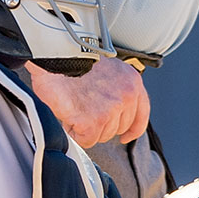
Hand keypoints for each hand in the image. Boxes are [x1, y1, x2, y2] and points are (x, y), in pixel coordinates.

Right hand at [24, 57, 151, 148]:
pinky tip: (69, 116)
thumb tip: (112, 111)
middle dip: (101, 125)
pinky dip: (75, 132)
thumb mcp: (108, 70)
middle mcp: (126, 95)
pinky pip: (87, 140)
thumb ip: (116, 89)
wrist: (57, 56)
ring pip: (103, 135)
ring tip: (75, 108)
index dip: (133, 129)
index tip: (126, 136)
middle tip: (84, 111)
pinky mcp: (94, 121)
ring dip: (86, 128)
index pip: (141, 114)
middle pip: (119, 127)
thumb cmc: (74, 60)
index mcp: (132, 81)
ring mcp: (111, 109)